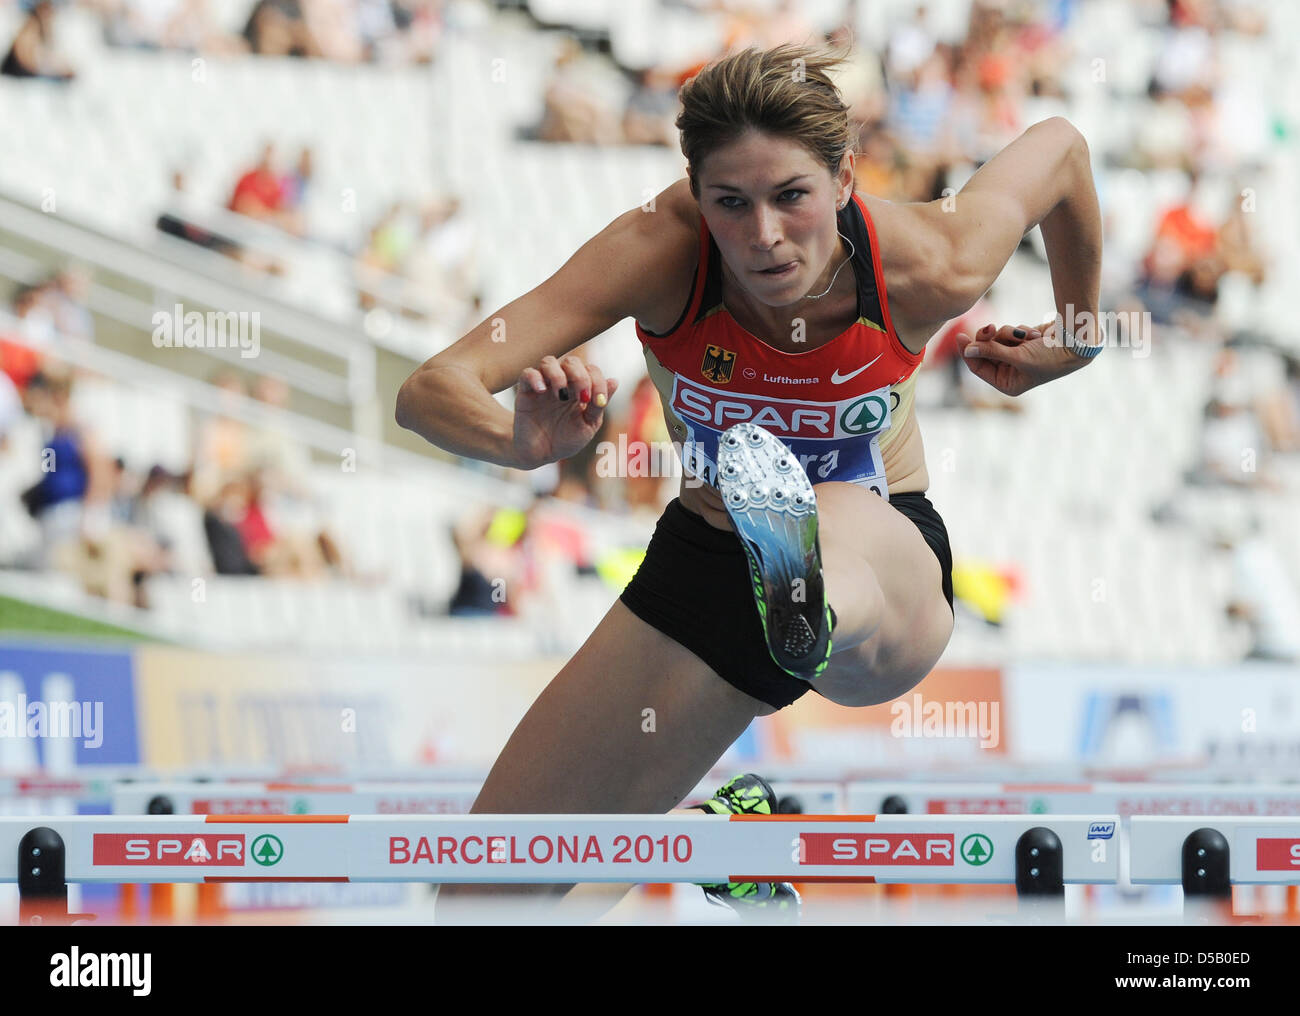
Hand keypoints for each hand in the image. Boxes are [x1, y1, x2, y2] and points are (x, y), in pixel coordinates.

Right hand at [512, 354, 617, 468]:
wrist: (541, 455)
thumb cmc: (566, 439)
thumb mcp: (588, 425)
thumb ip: (599, 404)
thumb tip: (615, 380)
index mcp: (579, 388)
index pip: (591, 370)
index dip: (598, 381)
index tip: (598, 401)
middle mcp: (562, 382)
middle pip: (571, 361)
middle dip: (580, 376)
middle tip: (581, 397)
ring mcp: (543, 385)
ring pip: (549, 362)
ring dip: (559, 375)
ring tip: (561, 395)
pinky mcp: (525, 392)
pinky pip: (527, 374)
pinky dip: (535, 378)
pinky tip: (543, 391)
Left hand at [954, 321, 1080, 397]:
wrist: (1076, 342)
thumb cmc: (1049, 356)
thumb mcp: (1018, 356)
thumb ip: (991, 351)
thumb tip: (967, 349)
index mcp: (1007, 384)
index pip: (978, 367)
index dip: (968, 352)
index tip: (960, 335)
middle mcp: (1010, 372)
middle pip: (984, 351)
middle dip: (990, 339)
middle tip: (991, 327)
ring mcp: (1015, 357)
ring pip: (996, 339)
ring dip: (1009, 333)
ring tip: (1027, 336)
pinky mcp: (1022, 343)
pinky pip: (1008, 331)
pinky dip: (1020, 330)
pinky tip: (1036, 334)